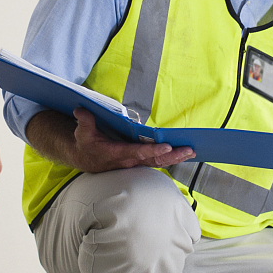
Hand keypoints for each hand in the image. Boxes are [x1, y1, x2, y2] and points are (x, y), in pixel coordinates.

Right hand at [65, 109, 195, 173]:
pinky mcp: (138, 162)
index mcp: (116, 153)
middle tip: (189, 150)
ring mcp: (134, 163)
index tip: (167, 147)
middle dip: (172, 156)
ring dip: (175, 158)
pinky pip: (156, 162)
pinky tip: (183, 154)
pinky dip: (170, 159)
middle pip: (154, 161)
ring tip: (191, 152)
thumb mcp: (82, 132)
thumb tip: (81, 110)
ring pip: (158, 163)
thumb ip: (84, 121)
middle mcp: (128, 160)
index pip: (138, 152)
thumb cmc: (85, 143)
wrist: (84, 158)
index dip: (153, 151)